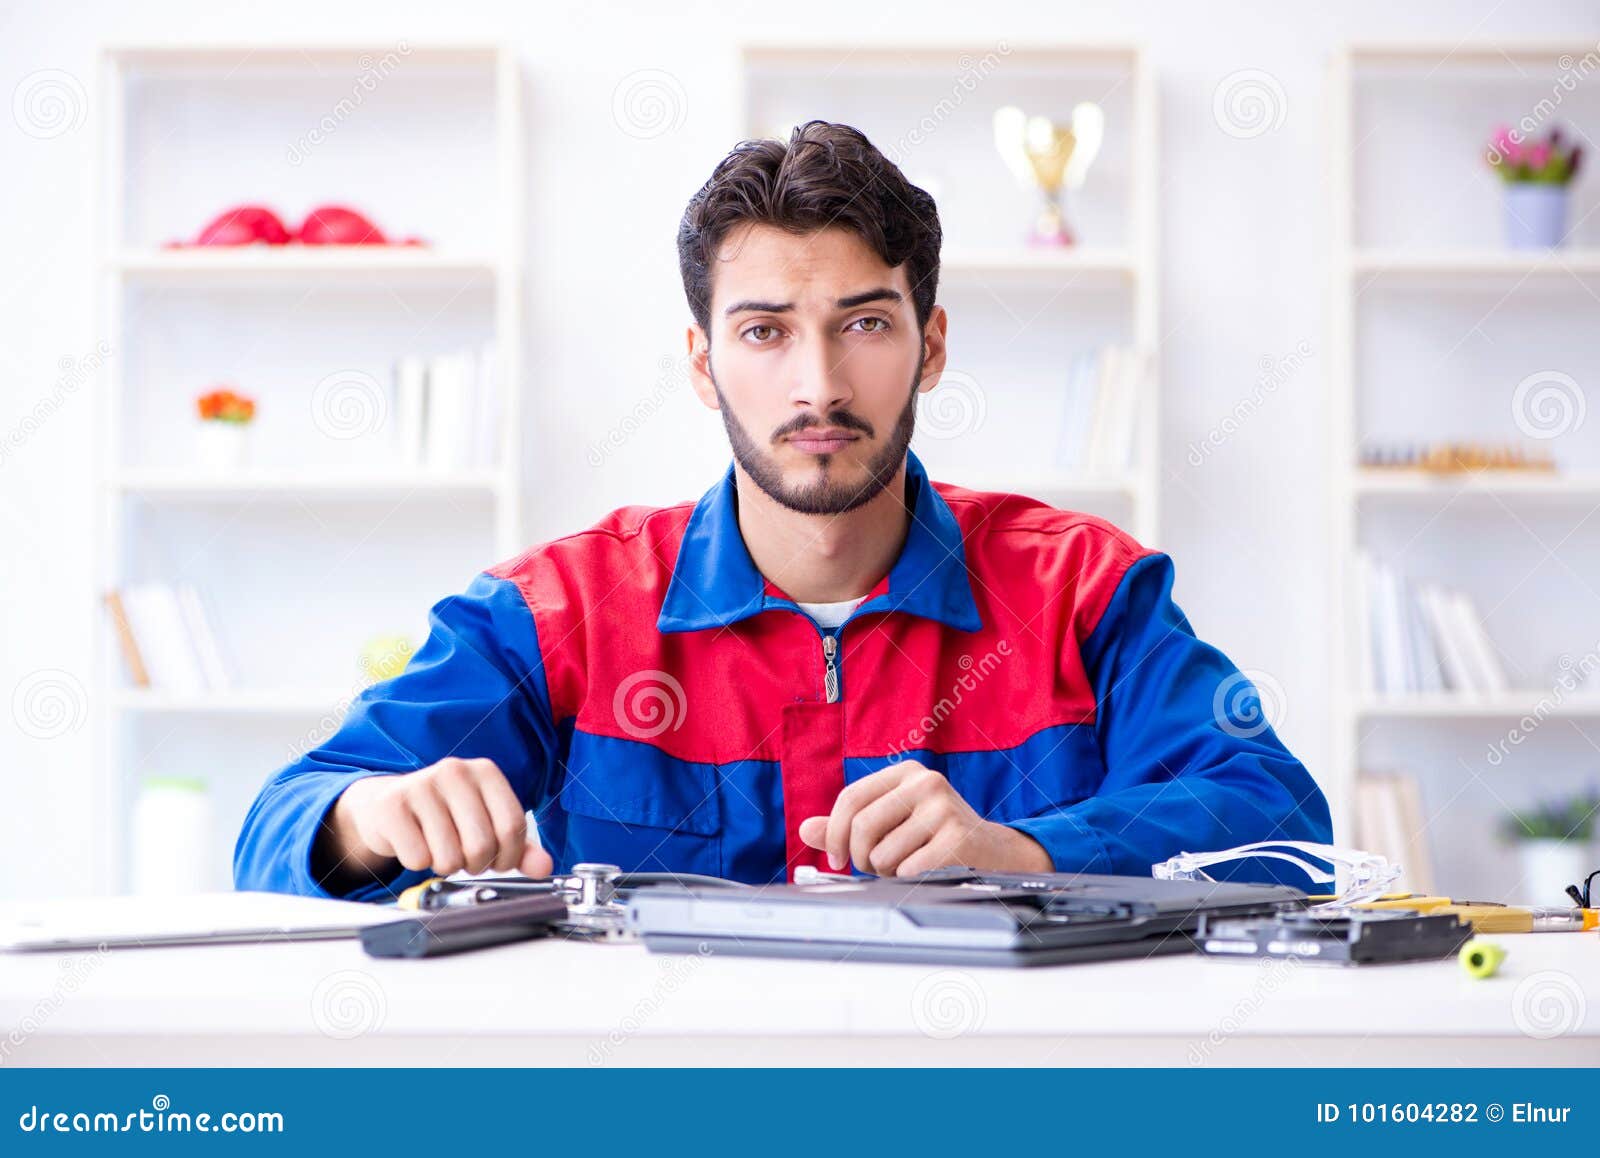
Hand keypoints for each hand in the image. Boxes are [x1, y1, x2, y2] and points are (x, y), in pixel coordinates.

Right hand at [321, 757, 551, 883]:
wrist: (388, 805)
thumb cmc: (444, 816)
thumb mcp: (486, 824)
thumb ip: (518, 846)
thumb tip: (543, 867)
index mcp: (485, 772)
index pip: (512, 826)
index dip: (508, 856)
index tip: (497, 861)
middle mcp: (455, 771)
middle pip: (482, 845)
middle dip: (475, 865)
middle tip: (463, 856)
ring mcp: (421, 784)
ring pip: (449, 857)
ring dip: (445, 866)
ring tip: (438, 848)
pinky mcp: (391, 806)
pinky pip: (417, 858)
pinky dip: (418, 863)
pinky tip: (414, 843)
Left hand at [796, 761, 1052, 877]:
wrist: (995, 854)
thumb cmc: (937, 837)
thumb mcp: (893, 822)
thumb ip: (848, 825)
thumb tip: (806, 829)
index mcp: (907, 773)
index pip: (850, 798)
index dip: (834, 833)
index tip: (836, 858)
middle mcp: (925, 783)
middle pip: (862, 826)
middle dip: (860, 858)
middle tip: (874, 867)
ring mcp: (943, 808)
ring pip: (882, 854)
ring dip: (888, 872)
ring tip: (910, 864)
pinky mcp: (957, 837)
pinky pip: (907, 870)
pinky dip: (909, 880)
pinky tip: (927, 871)